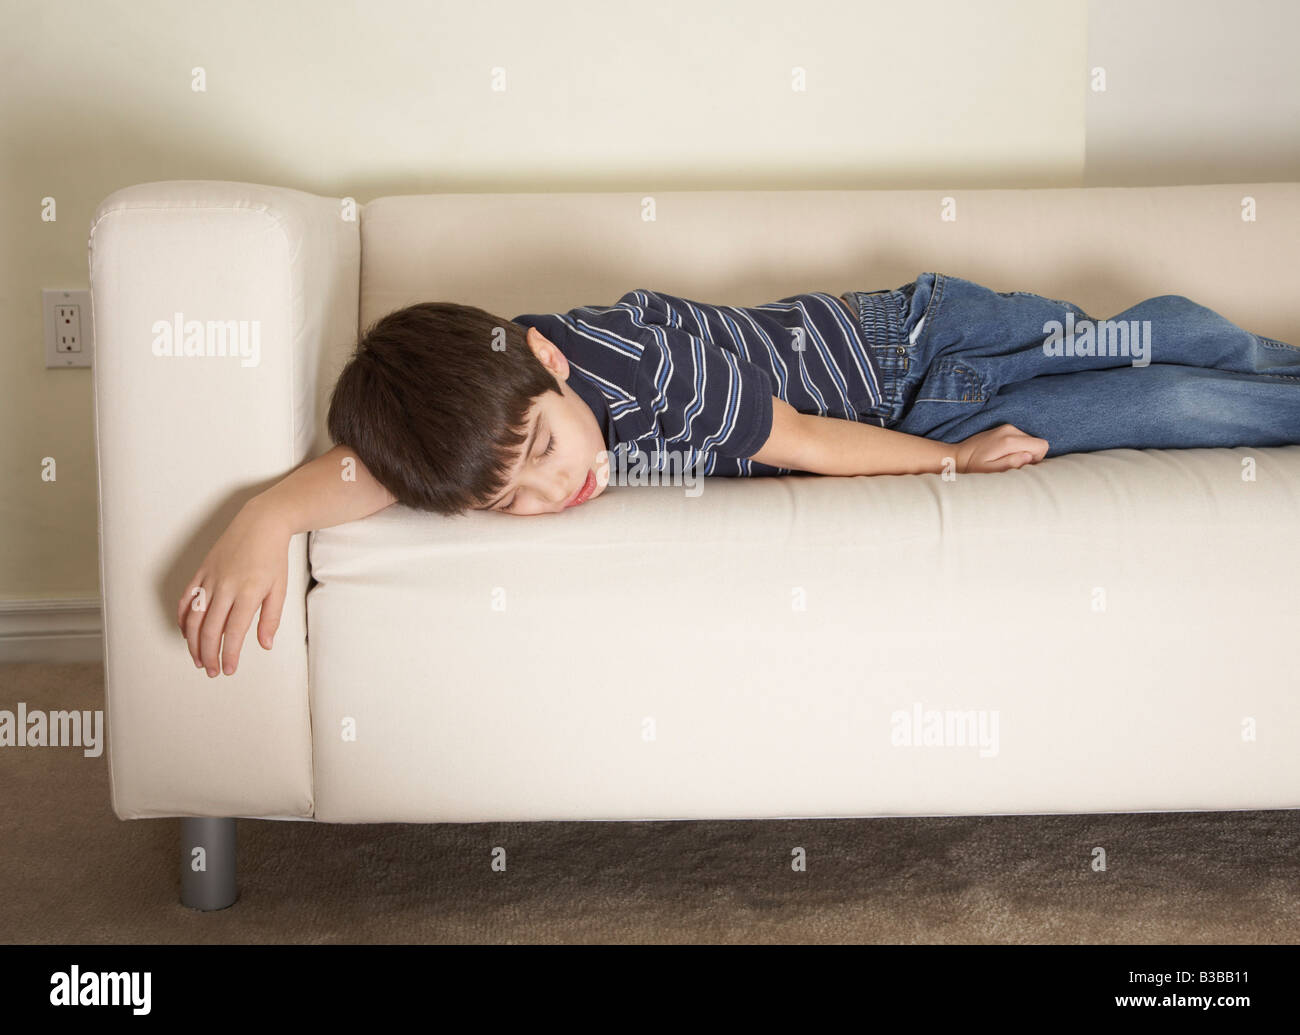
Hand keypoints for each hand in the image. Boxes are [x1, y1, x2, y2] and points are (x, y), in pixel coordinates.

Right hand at [177, 498, 290, 676]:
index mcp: (248, 592)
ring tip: (198, 659)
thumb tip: (265, 645)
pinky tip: (186, 633)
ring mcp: (210, 578)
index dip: (229, 654)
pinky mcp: (201, 571)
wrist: (261, 523)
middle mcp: (226, 586)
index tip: (228, 669)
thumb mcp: (280, 588)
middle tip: (211, 670)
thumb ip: (271, 618)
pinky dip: (182, 618)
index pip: (234, 632)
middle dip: (208, 654)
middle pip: (209, 628)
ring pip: (193, 617)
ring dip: (192, 642)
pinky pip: (185, 599)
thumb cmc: (273, 556)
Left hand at [954, 423, 1048, 473]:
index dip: (1037, 458)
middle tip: (1011, 464)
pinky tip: (1002, 454)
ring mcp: (1007, 428)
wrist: (958, 456)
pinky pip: (1021, 439)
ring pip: (1030, 441)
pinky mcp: (1004, 429)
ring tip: (1004, 460)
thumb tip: (1029, 457)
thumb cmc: (973, 467)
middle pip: (1037, 443)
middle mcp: (1010, 430)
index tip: (1023, 465)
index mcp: (1009, 440)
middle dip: (1030, 456)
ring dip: (1023, 452)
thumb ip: (1010, 464)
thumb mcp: (990, 470)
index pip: (1041, 445)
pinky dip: (1017, 448)